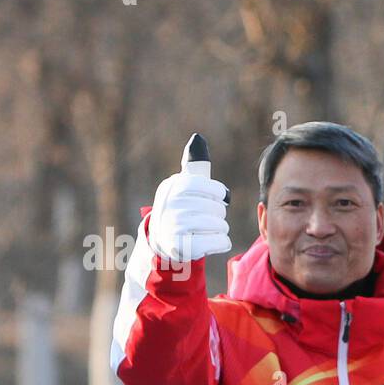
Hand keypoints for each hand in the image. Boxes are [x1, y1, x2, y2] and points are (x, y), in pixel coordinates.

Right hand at [148, 134, 230, 264]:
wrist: (162, 237)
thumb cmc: (181, 206)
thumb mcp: (184, 183)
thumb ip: (194, 164)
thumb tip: (198, 138)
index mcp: (177, 185)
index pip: (215, 189)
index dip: (219, 196)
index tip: (211, 199)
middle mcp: (174, 204)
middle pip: (219, 209)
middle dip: (218, 215)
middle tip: (204, 218)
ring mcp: (176, 226)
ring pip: (221, 226)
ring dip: (219, 229)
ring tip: (206, 229)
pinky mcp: (183, 246)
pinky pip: (220, 242)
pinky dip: (221, 242)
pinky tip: (212, 241)